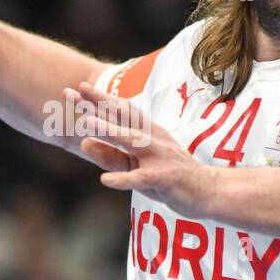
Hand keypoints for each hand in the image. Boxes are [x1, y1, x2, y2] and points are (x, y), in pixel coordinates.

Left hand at [69, 81, 216, 216]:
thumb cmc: (168, 176)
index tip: (75, 88)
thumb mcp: (135, 165)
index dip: (98, 99)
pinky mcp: (165, 178)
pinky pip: (142, 178)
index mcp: (147, 131)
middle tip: (72, 93)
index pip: (120, 111)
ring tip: (88, 124)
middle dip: (98, 105)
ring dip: (110, 132)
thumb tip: (82, 141)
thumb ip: (110, 155)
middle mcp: (153, 138)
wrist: (208, 191)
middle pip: (123, 118)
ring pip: (133, 142)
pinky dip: (124, 179)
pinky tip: (105, 180)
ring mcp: (160, 157)